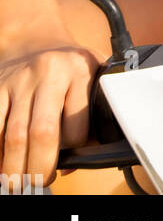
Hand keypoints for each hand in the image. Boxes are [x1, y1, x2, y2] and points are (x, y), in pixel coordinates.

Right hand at [0, 19, 98, 186]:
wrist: (34, 38)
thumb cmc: (69, 67)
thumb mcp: (93, 75)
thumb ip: (95, 112)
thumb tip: (79, 160)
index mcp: (79, 70)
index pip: (77, 123)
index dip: (73, 149)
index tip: (70, 160)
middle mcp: (49, 71)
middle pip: (42, 131)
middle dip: (40, 166)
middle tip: (40, 183)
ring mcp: (20, 79)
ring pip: (13, 134)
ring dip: (14, 167)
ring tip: (18, 182)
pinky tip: (2, 162)